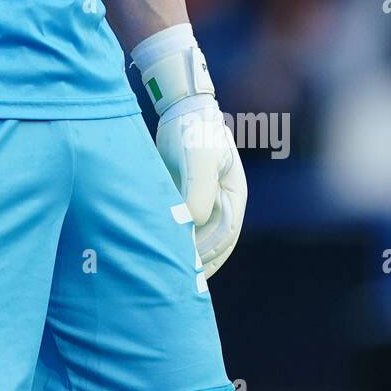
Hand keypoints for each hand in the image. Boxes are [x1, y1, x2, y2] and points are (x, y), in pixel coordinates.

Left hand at [156, 98, 246, 277]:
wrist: (180, 109)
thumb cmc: (196, 130)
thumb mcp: (200, 159)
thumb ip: (199, 191)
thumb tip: (192, 223)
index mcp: (233, 195)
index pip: (226, 234)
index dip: (210, 254)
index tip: (193, 269)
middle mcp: (221, 201)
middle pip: (214, 241)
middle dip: (199, 262)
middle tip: (178, 281)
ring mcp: (204, 199)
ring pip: (198, 235)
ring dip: (186, 253)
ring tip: (168, 273)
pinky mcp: (186, 195)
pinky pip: (182, 223)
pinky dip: (174, 237)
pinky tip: (157, 248)